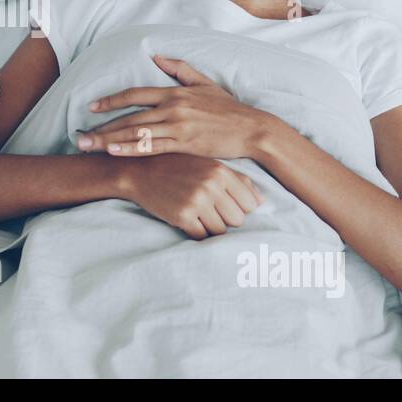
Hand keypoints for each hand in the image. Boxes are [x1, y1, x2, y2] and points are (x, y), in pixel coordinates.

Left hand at [76, 54, 273, 160]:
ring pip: (136, 132)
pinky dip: (131, 149)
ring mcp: (178, 126)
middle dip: (102, 127)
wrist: (251, 129)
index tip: (92, 107)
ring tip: (89, 146)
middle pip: (129, 116)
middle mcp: (172, 107)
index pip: (135, 94)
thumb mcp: (205, 83)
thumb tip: (157, 56)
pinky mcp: (184, 143)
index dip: (111, 100)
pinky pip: (152, 147)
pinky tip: (114, 152)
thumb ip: (180, 68)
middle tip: (79, 136)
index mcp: (175, 92)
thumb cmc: (228, 109)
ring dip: (110, 140)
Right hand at [116, 154, 263, 238]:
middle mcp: (211, 185)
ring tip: (196, 213)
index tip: (224, 203)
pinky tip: (187, 219)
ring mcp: (196, 201)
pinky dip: (196, 232)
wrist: (139, 171)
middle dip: (225, 219)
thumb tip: (261, 203)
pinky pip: (202, 236)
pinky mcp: (181, 216)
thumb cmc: (178, 167)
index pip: (249, 204)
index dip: (238, 208)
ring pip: (220, 231)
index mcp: (220, 171)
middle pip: (237, 220)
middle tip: (208, 209)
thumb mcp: (208, 165)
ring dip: (210, 227)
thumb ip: (238, 181)